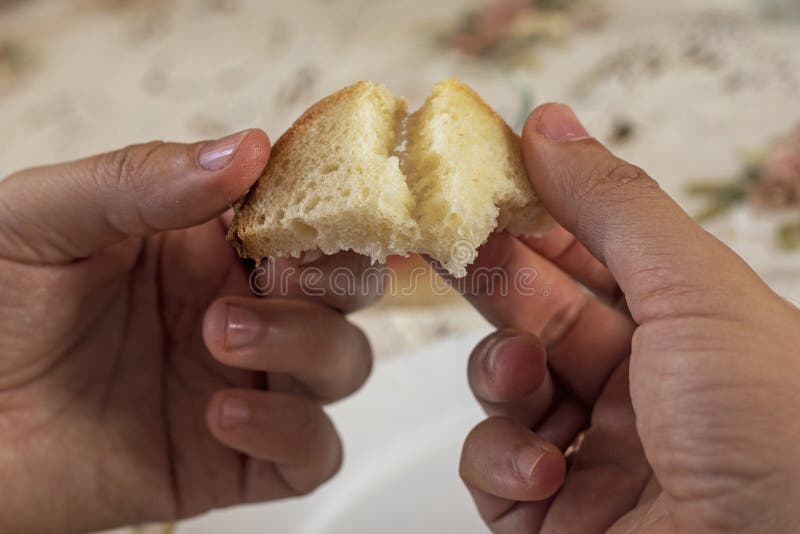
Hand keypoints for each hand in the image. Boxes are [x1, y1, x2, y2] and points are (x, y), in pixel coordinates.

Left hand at [0, 131, 377, 532]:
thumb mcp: (43, 221)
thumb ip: (142, 181)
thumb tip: (246, 148)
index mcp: (207, 244)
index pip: (305, 215)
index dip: (324, 208)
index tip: (309, 209)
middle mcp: (241, 308)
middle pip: (347, 288)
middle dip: (332, 279)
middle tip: (277, 277)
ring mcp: (246, 385)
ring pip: (343, 364)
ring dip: (307, 345)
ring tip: (221, 335)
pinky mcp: (237, 461)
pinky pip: (312, 453)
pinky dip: (292, 433)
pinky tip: (222, 415)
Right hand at [457, 105, 799, 532]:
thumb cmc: (776, 434)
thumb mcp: (696, 294)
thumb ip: (614, 206)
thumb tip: (551, 124)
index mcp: (677, 330)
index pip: (585, 255)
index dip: (532, 214)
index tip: (480, 179)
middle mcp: (632, 389)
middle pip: (534, 314)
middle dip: (493, 280)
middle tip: (450, 243)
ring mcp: (587, 453)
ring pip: (502, 389)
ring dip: (501, 377)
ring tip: (525, 380)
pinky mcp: (549, 516)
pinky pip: (493, 469)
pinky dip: (502, 462)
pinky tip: (544, 471)